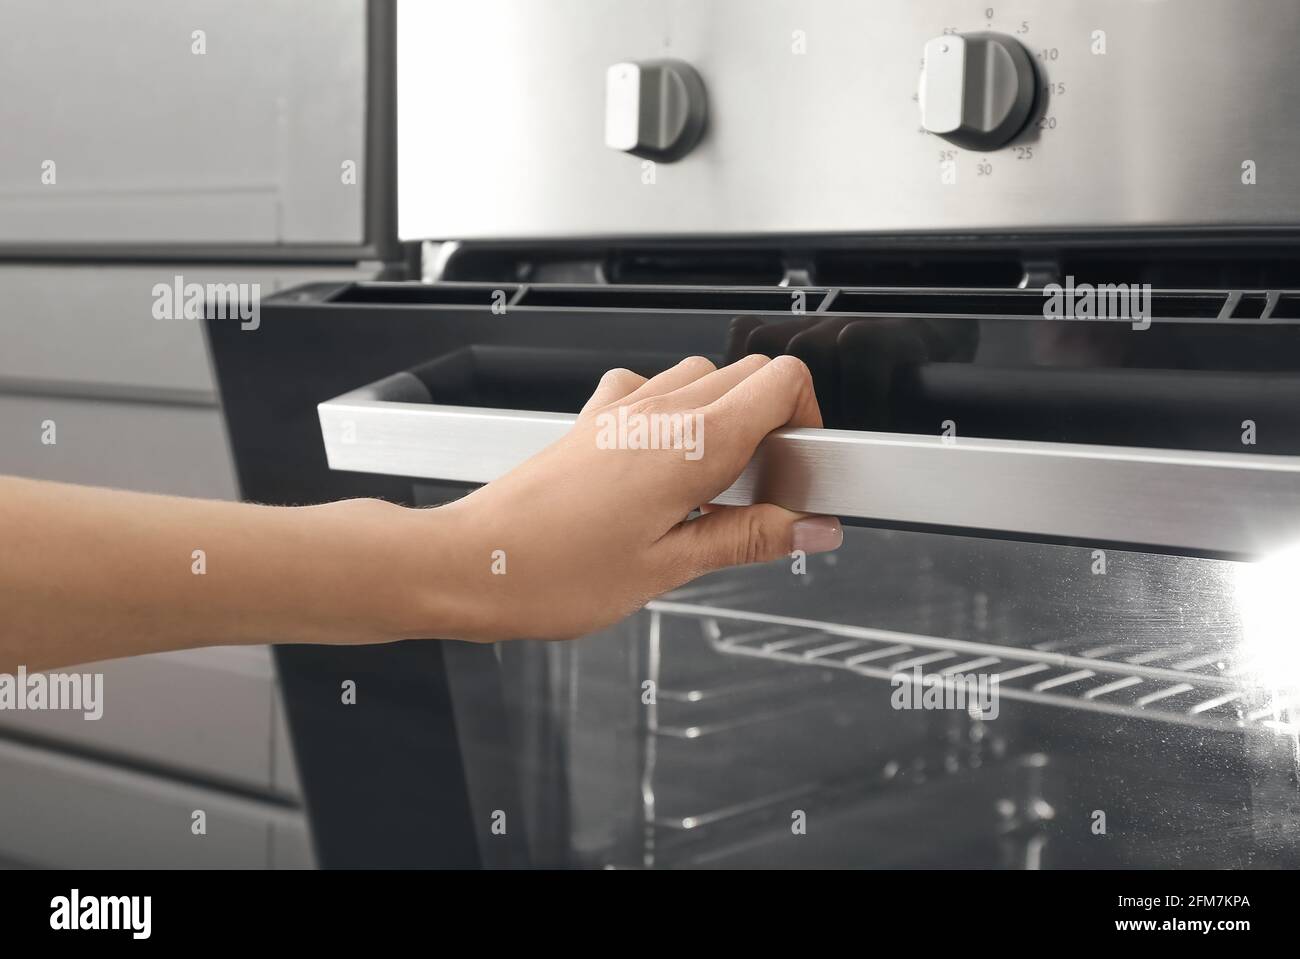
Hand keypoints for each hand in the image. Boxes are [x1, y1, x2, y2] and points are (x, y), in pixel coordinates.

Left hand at [422, 354, 843, 641]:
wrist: (476, 562)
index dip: (808, 419)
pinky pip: (653, 388)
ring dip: (727, 415)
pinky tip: (664, 465)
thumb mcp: (669, 568)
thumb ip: (749, 538)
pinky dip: (675, 413)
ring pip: (704, 375)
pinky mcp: (595, 416)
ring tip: (714, 484)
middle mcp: (660, 411)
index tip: (800, 469)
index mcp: (692, 444)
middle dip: (776, 418)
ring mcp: (624, 407)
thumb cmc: (555, 571)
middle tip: (764, 486)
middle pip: (751, 372)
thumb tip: (810, 529)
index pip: (784, 380)